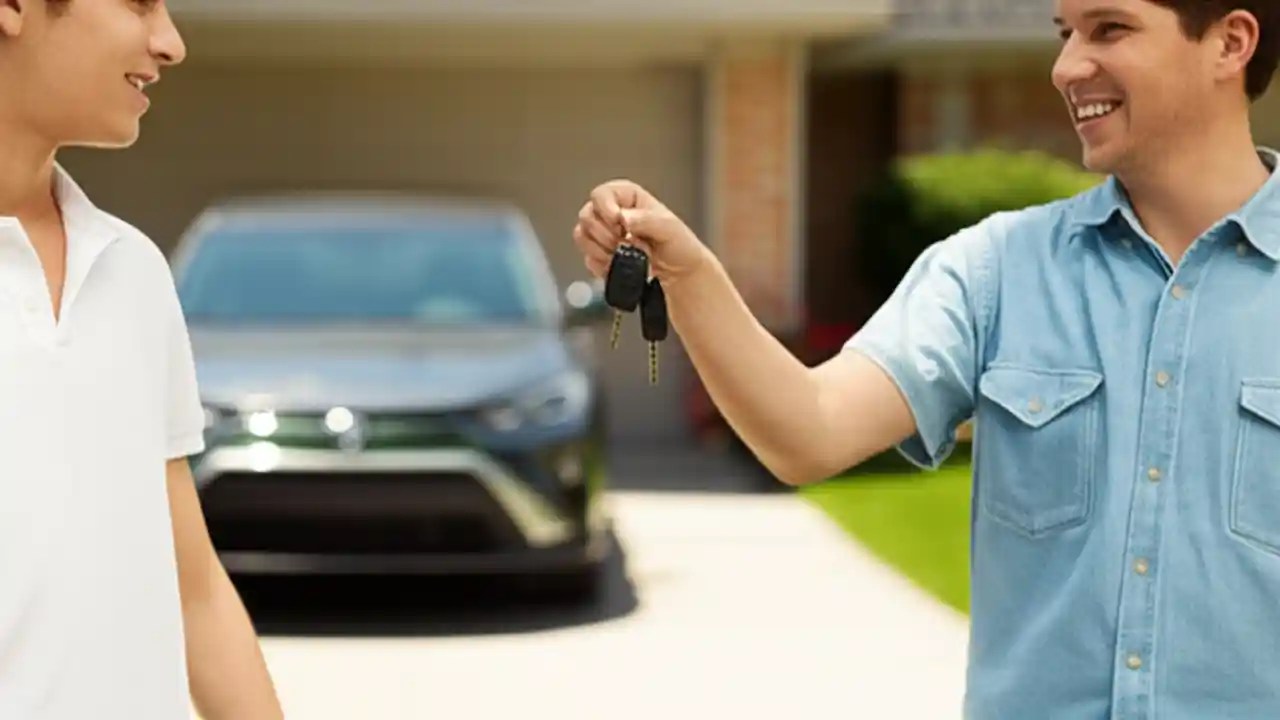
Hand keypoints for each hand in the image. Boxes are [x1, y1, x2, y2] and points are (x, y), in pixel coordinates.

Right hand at [573, 179, 708, 286]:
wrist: (682, 278)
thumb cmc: (681, 248)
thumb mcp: (671, 228)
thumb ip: (647, 219)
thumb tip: (624, 217)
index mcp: (628, 198)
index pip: (602, 193)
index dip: (605, 207)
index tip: (618, 221)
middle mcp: (612, 214)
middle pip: (587, 216)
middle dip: (606, 234)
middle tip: (629, 243)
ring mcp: (604, 236)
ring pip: (582, 237)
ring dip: (603, 250)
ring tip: (628, 255)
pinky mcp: (601, 258)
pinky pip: (588, 260)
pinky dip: (603, 265)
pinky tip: (622, 266)